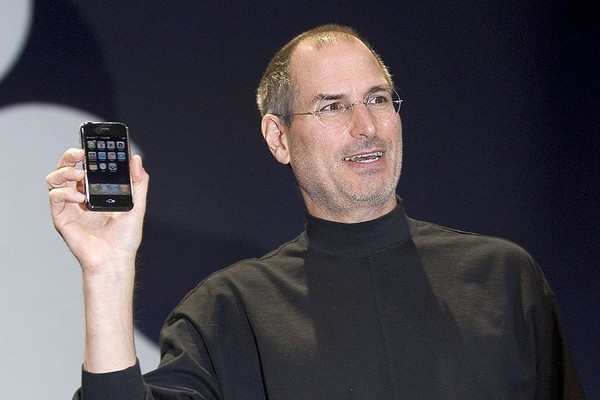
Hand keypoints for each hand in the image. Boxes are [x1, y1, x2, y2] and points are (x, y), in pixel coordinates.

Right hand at [45, 148, 148, 276]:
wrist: (115, 260)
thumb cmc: (125, 237)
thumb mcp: (137, 205)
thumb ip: (138, 183)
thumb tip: (136, 159)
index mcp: (97, 190)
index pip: (87, 165)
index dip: (87, 152)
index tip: (94, 143)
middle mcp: (80, 195)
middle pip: (67, 167)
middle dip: (70, 156)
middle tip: (81, 153)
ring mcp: (69, 206)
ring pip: (55, 179)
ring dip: (65, 172)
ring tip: (80, 175)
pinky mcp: (61, 217)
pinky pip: (54, 197)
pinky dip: (64, 193)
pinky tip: (80, 198)